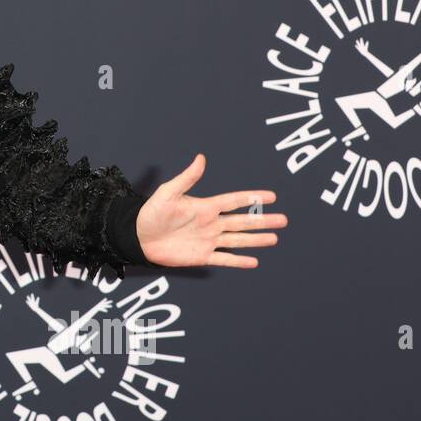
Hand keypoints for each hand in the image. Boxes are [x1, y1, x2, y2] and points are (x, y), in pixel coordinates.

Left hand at [135, 153, 286, 268]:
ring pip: (238, 240)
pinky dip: (239, 261)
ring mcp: (208, 240)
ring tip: (275, 238)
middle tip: (284, 220)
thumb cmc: (151, 212)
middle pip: (242, 222)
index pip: (234, 201)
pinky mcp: (201, 256)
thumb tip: (201, 158)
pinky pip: (224, 259)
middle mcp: (210, 223)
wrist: (137, 237)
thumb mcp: (168, 193)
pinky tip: (254, 261)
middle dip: (263, 220)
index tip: (272, 196)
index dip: (252, 198)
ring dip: (256, 240)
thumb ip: (187, 178)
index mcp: (205, 207)